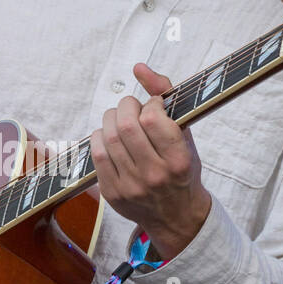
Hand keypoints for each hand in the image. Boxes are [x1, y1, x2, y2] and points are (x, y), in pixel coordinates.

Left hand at [90, 62, 211, 259]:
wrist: (176, 216)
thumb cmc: (182, 169)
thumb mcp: (185, 133)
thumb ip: (166, 95)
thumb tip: (138, 67)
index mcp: (178, 160)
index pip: (152, 118)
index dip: (149, 103)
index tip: (154, 106)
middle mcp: (155, 175)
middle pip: (126, 126)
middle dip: (126, 107)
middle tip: (132, 108)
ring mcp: (131, 186)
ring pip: (108, 137)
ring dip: (111, 119)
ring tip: (121, 120)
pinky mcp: (112, 193)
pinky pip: (97, 154)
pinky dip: (100, 137)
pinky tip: (111, 137)